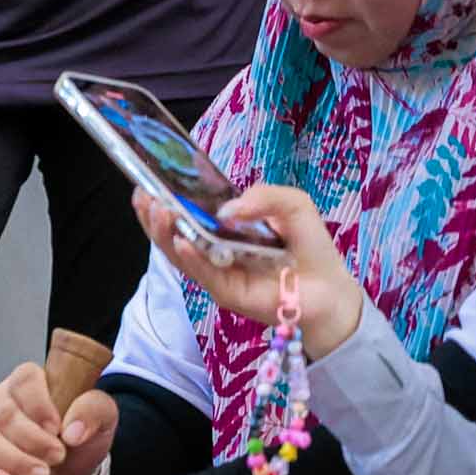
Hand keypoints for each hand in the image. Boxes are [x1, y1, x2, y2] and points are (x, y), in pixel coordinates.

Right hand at [0, 363, 117, 474]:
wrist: (68, 470)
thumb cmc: (79, 436)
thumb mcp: (101, 418)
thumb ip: (94, 411)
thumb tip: (74, 430)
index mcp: (29, 382)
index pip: (24, 381)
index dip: (38, 405)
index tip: (57, 428)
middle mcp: (2, 401)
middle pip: (5, 415)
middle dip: (31, 440)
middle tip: (56, 456)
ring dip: (15, 461)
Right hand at [133, 185, 363, 358]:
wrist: (331, 288)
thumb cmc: (309, 246)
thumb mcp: (292, 205)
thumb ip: (264, 196)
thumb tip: (227, 210)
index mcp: (224, 228)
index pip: (188, 213)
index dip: (166, 198)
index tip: (148, 182)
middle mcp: (213, 250)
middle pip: (173, 234)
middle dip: (155, 216)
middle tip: (145, 195)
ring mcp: (216, 272)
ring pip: (179, 255)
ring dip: (164, 234)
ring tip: (157, 211)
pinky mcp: (225, 292)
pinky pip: (202, 274)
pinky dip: (190, 258)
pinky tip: (182, 242)